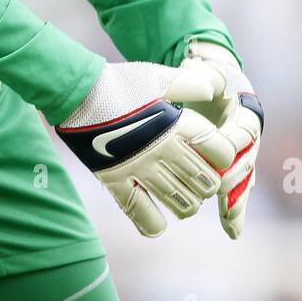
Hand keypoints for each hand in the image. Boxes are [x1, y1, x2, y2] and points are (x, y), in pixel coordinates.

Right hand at [55, 60, 232, 236]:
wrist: (78, 92)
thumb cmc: (120, 83)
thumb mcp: (158, 77)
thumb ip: (190, 84)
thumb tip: (215, 90)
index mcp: (176, 124)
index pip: (219, 151)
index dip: (224, 155)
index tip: (217, 154)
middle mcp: (162, 150)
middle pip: (205, 181)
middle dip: (209, 182)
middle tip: (201, 177)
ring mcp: (139, 169)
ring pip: (182, 203)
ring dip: (189, 203)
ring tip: (185, 197)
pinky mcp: (116, 181)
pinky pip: (141, 213)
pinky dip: (154, 223)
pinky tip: (159, 223)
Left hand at [177, 40, 263, 239]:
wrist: (213, 87)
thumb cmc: (208, 77)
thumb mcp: (206, 70)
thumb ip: (203, 74)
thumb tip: (193, 69)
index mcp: (246, 112)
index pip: (243, 131)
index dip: (232, 143)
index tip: (220, 155)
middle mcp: (250, 137)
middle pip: (247, 161)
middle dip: (234, 177)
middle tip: (221, 192)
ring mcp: (243, 155)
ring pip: (243, 181)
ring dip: (237, 201)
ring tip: (231, 223)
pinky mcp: (233, 169)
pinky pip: (236, 191)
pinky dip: (235, 211)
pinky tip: (233, 232)